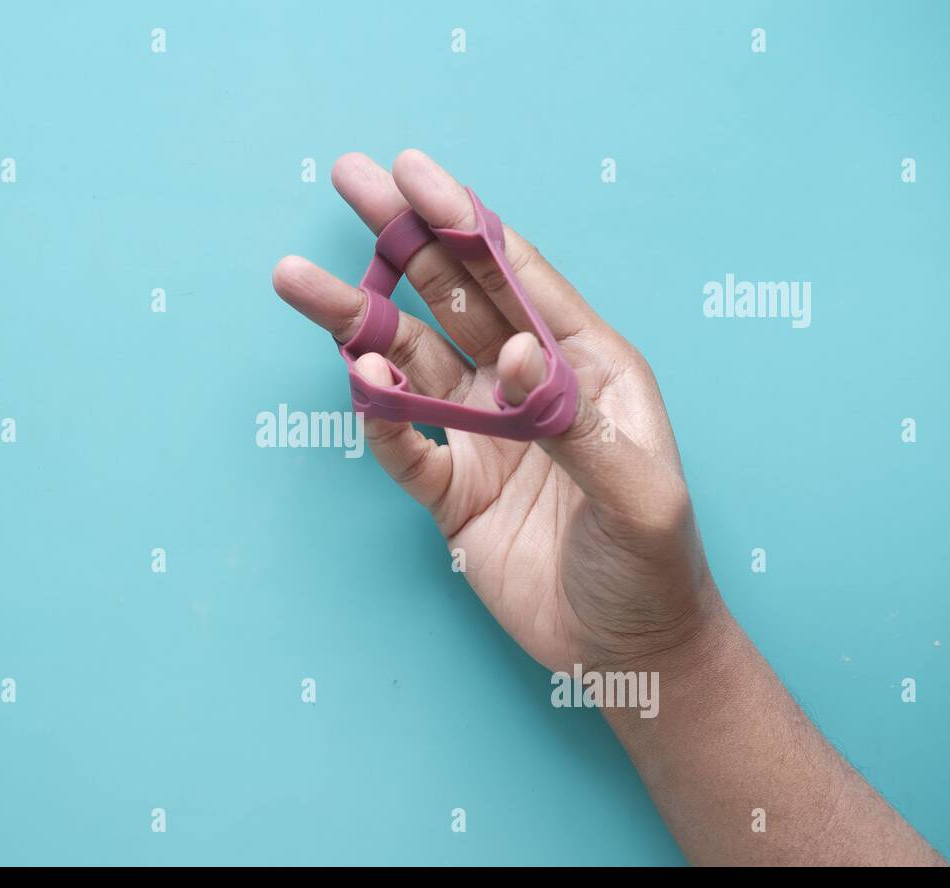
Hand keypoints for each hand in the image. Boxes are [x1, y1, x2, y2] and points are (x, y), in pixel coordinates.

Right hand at [274, 150, 722, 673]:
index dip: (463, 222)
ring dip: (356, 321)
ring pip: (409, 361)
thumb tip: (509, 352)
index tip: (413, 173)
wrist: (627, 653)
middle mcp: (524, 386)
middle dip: (400, 238)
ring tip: (295, 280)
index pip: (516, 276)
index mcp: (583, 364)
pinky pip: (402, 445)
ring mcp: (483, 435)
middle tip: (348, 180)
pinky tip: (359, 385)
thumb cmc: (654, 565)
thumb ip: (573, 420)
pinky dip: (378, 414)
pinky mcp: (451, 490)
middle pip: (450, 297)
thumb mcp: (639, 491)